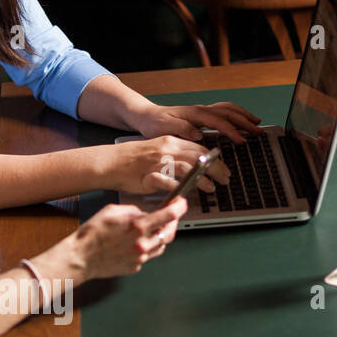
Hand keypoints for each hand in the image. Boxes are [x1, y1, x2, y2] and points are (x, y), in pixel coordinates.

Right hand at [73, 199, 187, 279]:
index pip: (169, 215)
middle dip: (173, 223)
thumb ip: (133, 211)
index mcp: (138, 226)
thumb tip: (143, 214)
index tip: (181, 203)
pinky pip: (148, 256)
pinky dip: (146, 248)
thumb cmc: (92, 234)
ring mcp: (140, 257)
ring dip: (160, 237)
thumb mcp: (112, 211)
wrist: (81, 257)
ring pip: (161, 246)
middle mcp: (142, 243)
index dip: (179, 207)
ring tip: (150, 231)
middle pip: (170, 233)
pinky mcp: (135, 266)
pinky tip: (135, 244)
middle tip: (170, 218)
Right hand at [108, 133, 229, 195]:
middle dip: (215, 169)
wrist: (111, 162)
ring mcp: (158, 162)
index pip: (199, 149)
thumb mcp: (158, 150)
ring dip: (202, 179)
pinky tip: (186, 194)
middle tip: (225, 179)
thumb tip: (196, 165)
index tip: (224, 168)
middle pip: (198, 157)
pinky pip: (167, 181)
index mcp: (170, 142)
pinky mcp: (148, 175)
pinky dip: (178, 187)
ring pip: (187, 168)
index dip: (215, 159)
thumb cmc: (134, 160)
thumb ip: (176, 155)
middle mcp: (166, 150)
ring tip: (211, 188)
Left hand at [134, 99, 260, 142]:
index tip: (241, 140)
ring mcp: (202, 111)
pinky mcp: (202, 114)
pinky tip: (242, 120)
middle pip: (228, 112)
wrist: (147, 116)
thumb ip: (181, 129)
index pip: (218, 121)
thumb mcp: (163, 129)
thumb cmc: (154, 124)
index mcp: (194, 114)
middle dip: (245, 121)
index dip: (231, 131)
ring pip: (228, 109)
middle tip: (258, 131)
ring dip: (243, 115)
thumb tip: (198, 134)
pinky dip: (236, 114)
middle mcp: (200, 110)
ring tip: (257, 123)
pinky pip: (223, 111)